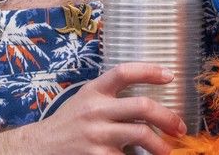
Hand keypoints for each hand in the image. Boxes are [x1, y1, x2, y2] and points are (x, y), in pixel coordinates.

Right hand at [29, 63, 185, 153]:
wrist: (39, 148)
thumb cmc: (69, 122)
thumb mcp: (86, 98)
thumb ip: (111, 95)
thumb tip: (149, 102)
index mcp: (94, 90)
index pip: (124, 72)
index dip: (149, 70)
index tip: (169, 75)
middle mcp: (96, 110)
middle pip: (142, 106)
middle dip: (167, 117)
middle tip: (179, 127)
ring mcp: (96, 134)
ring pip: (140, 135)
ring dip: (160, 145)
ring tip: (167, 150)